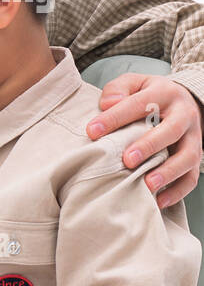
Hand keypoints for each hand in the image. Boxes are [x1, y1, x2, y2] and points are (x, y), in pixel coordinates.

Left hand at [88, 76, 203, 208]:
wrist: (184, 99)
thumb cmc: (150, 95)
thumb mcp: (134, 83)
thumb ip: (117, 89)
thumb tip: (108, 104)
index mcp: (164, 93)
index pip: (140, 103)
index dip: (115, 117)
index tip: (92, 131)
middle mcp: (184, 114)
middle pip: (171, 130)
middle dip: (149, 146)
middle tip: (127, 160)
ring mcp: (194, 136)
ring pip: (188, 156)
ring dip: (168, 172)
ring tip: (147, 185)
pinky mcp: (196, 155)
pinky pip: (192, 176)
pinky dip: (177, 190)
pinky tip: (159, 201)